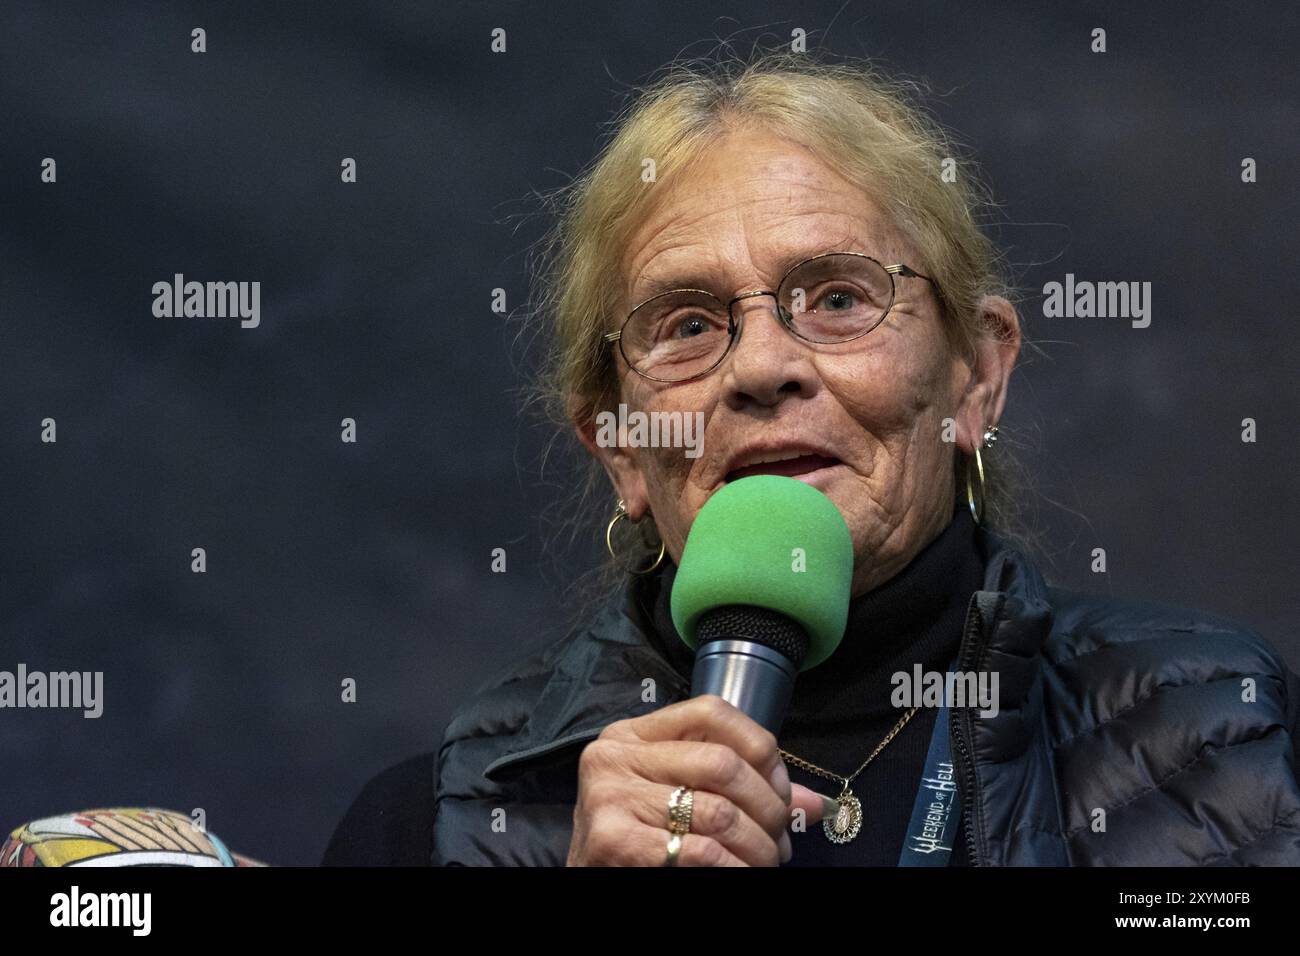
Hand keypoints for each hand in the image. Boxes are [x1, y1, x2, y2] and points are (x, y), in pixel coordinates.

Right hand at [566, 695, 829, 865]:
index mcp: (631, 734)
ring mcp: (609, 797)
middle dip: (767, 805)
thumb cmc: (636, 837)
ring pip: (719, 812)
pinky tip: (741, 872)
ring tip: (767, 861)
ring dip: (758, 845)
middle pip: (722, 763)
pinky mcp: (612, 840)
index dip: (759, 745)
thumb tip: (814, 805)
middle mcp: (614, 757)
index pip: (710, 712)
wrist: (587, 879)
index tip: (780, 786)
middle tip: (780, 836)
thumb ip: (738, 789)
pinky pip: (701, 852)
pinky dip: (735, 867)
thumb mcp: (676, 796)